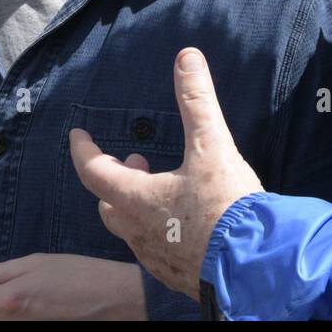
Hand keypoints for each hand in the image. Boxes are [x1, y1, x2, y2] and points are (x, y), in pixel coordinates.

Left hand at [0, 253, 146, 319]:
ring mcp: (23, 331)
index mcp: (7, 300)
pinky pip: (11, 329)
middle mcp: (10, 322)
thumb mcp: (36, 263)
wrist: (112, 298)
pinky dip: (15, 321)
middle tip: (5, 296)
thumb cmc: (77, 274)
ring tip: (25, 303)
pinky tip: (36, 311)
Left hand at [69, 47, 263, 300]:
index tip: (78, 134)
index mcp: (137, 199)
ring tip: (163, 188)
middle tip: (134, 161)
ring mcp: (157, 258)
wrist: (253, 264)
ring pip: (133, 229)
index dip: (83, 149)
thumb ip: (198, 100)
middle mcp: (138, 232)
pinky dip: (161, 228)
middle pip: (110, 204)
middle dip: (115, 179)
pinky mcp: (178, 275)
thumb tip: (186, 57)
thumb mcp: (212, 145)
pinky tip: (185, 222)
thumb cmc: (226, 207)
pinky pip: (158, 249)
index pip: (93, 171)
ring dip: (139, 204)